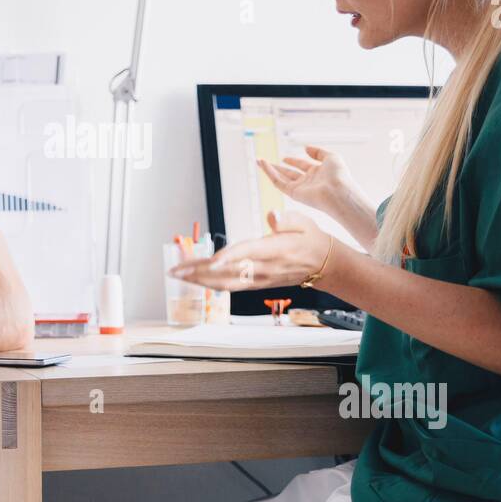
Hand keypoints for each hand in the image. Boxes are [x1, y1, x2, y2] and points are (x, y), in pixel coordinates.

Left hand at [168, 210, 333, 290]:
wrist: (324, 264)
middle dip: (199, 271)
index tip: (210, 261)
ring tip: (178, 274)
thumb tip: (272, 215)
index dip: (228, 258)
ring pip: (225, 282)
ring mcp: (259, 278)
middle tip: (176, 269)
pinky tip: (195, 280)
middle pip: (227, 271)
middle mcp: (264, 267)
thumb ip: (286, 219)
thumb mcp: (304, 221)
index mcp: (274, 249)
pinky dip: (210, 284)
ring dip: (199, 280)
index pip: (247, 253)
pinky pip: (230, 286)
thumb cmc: (311, 239)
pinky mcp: (257, 283)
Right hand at [258, 145, 359, 215]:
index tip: (285, 158)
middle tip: (265, 161)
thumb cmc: (339, 176)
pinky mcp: (294, 193)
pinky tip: (263, 164)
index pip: (302, 166)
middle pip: (289, 173)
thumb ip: (318, 151)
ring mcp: (300, 188)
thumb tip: (305, 148)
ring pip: (281, 178)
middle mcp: (308, 181)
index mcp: (318, 173)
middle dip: (277, 167)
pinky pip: (278, 182)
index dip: (293, 161)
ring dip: (269, 169)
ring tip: (258, 161)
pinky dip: (270, 173)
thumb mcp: (331, 157)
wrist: (338, 192)